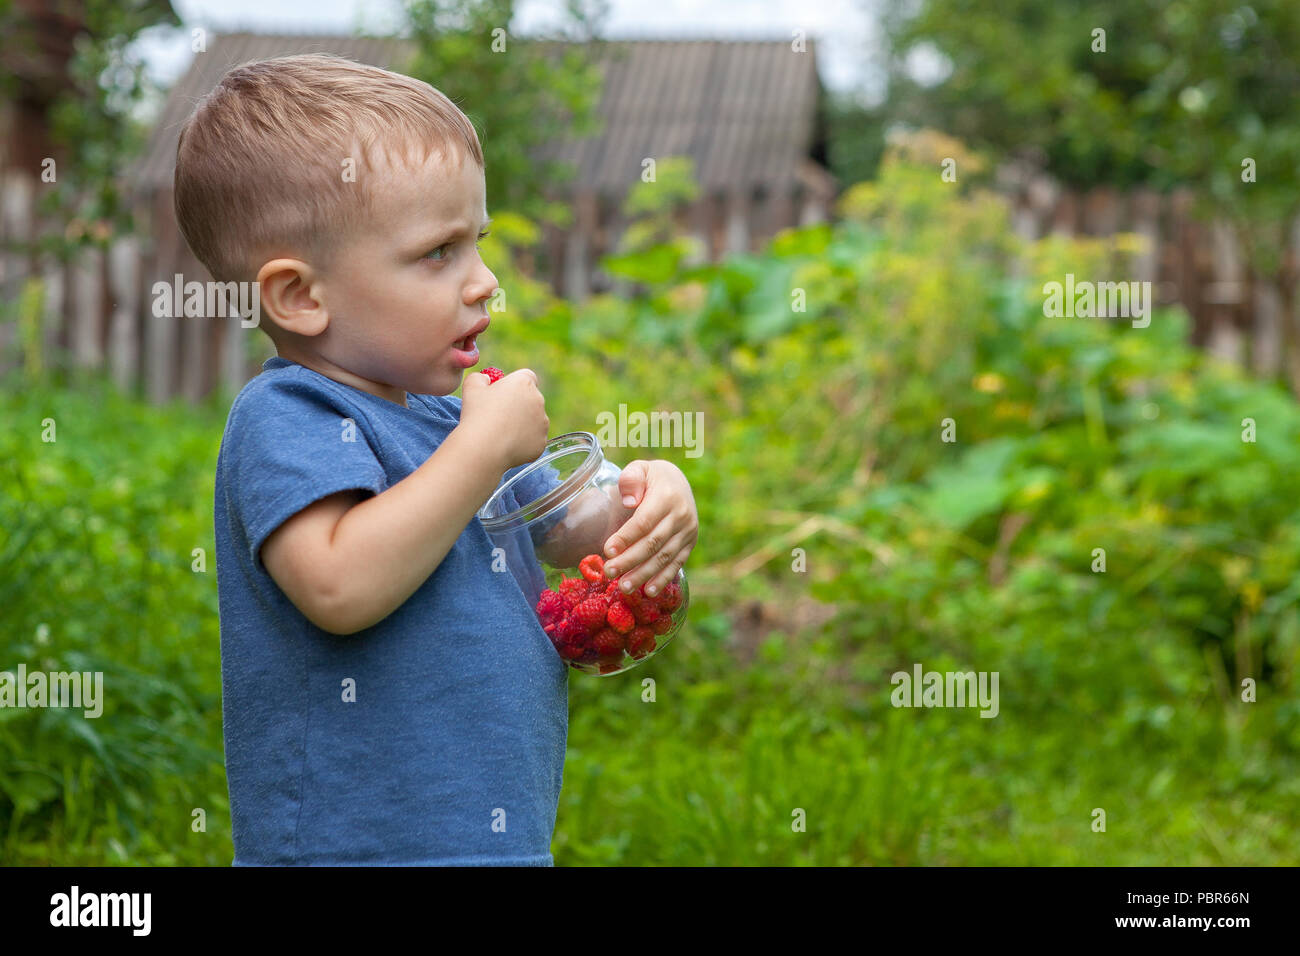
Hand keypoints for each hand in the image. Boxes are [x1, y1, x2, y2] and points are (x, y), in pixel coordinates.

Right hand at [458, 368, 548, 470]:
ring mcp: (542, 423)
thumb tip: (485, 379)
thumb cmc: (477, 415)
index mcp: (524, 383)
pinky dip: (524, 442)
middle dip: (520, 405)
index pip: (527, 377)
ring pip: (534, 420)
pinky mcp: (542, 442)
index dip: (515, 384)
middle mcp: (538, 400)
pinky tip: (507, 445)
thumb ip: (480, 378)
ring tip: (502, 432)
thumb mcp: (471, 387)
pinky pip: (534, 440)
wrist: (483, 448)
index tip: (502, 394)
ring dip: (523, 423)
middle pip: (531, 399)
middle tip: (499, 415)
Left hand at [601, 460, 698, 597]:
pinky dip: (663, 579)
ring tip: (624, 587)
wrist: (679, 482)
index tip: (607, 551)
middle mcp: (681, 516)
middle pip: (653, 543)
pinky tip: (648, 592)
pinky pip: (676, 564)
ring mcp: (688, 532)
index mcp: (667, 497)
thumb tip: (629, 501)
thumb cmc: (651, 477)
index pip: (644, 521)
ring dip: (643, 574)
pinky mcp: (689, 544)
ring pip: (664, 557)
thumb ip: (631, 479)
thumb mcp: (640, 468)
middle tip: (609, 573)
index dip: (626, 538)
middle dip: (630, 560)